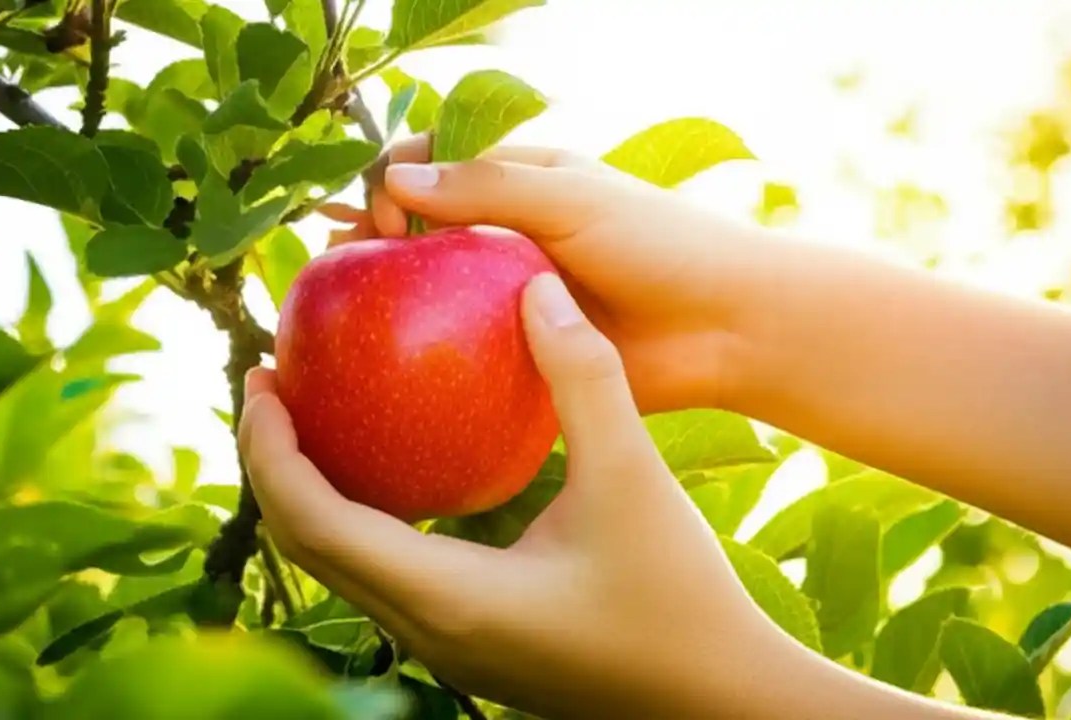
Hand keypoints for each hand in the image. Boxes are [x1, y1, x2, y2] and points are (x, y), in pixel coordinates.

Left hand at [239, 273, 767, 718]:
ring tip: (313, 418)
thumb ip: (582, 379)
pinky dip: (360, 516)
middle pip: (306, 548)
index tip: (262, 376)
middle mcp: (427, 632)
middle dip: (272, 464)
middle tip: (271, 384)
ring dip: (311, 492)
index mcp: (446, 597)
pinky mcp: (470, 644)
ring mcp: (445, 647)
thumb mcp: (633, 479)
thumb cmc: (680, 598)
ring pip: (341, 568)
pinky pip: (383, 574)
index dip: (271, 448)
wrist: (719, 699)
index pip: (314, 521)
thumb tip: (536, 288)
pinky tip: (396, 467)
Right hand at [349, 135, 763, 414]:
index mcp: (525, 182)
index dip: (397, 176)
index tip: (383, 214)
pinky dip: (430, 352)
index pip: (439, 162)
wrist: (728, 327)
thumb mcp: (572, 201)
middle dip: (376, 232)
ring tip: (346, 306)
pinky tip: (391, 364)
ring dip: (393, 294)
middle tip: (342, 255)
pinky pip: (467, 351)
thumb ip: (487, 188)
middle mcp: (513, 236)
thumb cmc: (661, 246)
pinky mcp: (527, 351)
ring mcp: (517, 297)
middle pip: (425, 227)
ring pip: (438, 291)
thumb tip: (396, 179)